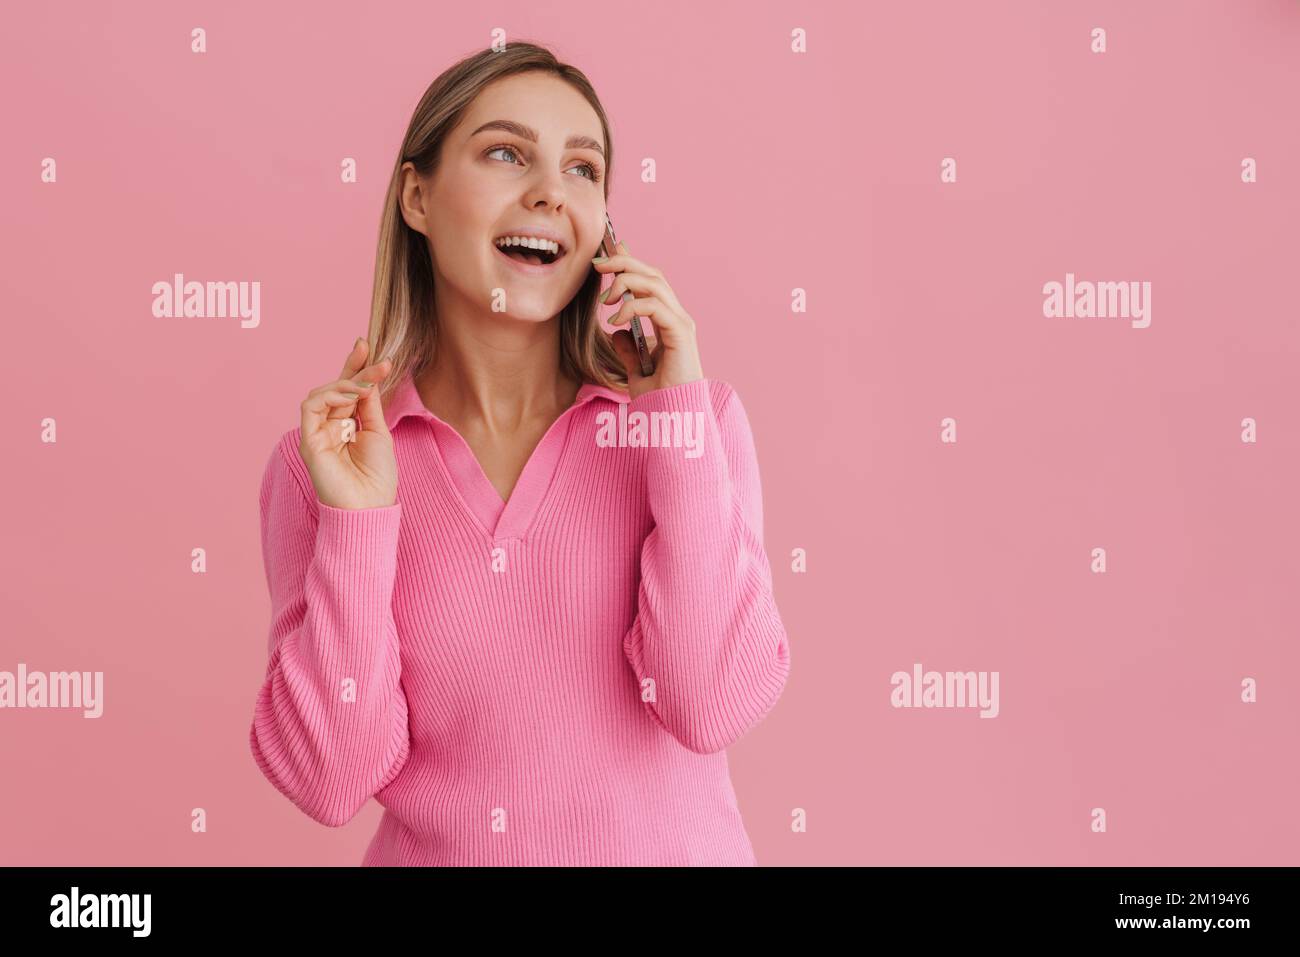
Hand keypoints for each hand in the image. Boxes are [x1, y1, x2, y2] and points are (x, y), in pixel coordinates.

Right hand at [299, 338, 397, 509]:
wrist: (369, 508)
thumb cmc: (377, 477)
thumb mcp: (378, 433)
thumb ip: (369, 405)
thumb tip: (368, 378)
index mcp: (348, 425)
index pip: (348, 390)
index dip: (355, 368)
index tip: (367, 346)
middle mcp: (330, 426)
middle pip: (335, 388)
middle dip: (353, 368)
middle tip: (371, 353)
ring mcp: (317, 433)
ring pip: (321, 394)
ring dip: (344, 382)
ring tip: (365, 384)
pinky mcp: (308, 440)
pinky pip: (310, 407)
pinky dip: (329, 395)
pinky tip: (348, 394)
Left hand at [594, 240, 703, 399]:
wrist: (672, 420)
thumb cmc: (659, 400)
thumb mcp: (636, 371)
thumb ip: (629, 349)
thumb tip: (617, 331)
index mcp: (669, 322)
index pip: (651, 282)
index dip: (630, 264)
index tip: (605, 257)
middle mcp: (677, 318)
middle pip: (653, 275)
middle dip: (624, 263)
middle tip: (597, 263)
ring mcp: (681, 324)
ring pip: (655, 284)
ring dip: (626, 281)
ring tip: (605, 297)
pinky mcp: (681, 333)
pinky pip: (655, 306)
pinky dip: (633, 307)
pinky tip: (615, 318)